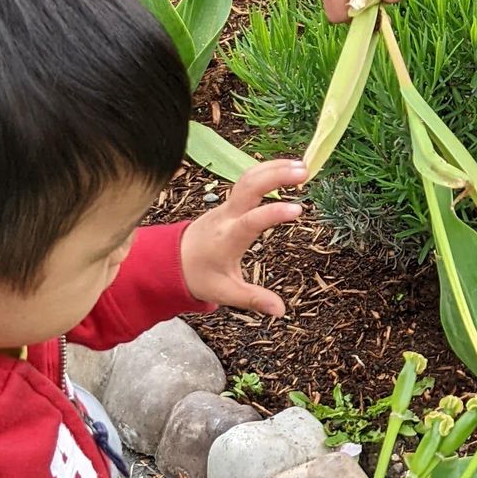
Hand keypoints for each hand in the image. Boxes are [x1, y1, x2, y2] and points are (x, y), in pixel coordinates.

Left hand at [179, 157, 305, 317]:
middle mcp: (226, 216)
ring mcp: (226, 205)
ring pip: (248, 177)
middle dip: (275, 176)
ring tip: (303, 166)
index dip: (273, 213)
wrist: (172, 259)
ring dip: (274, 168)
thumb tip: (280, 311)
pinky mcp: (230, 201)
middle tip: (304, 172)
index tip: (298, 209)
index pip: (251, 221)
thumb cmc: (200, 276)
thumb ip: (253, 300)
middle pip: (249, 187)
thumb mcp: (224, 293)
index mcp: (227, 238)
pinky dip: (267, 170)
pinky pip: (248, 180)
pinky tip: (287, 168)